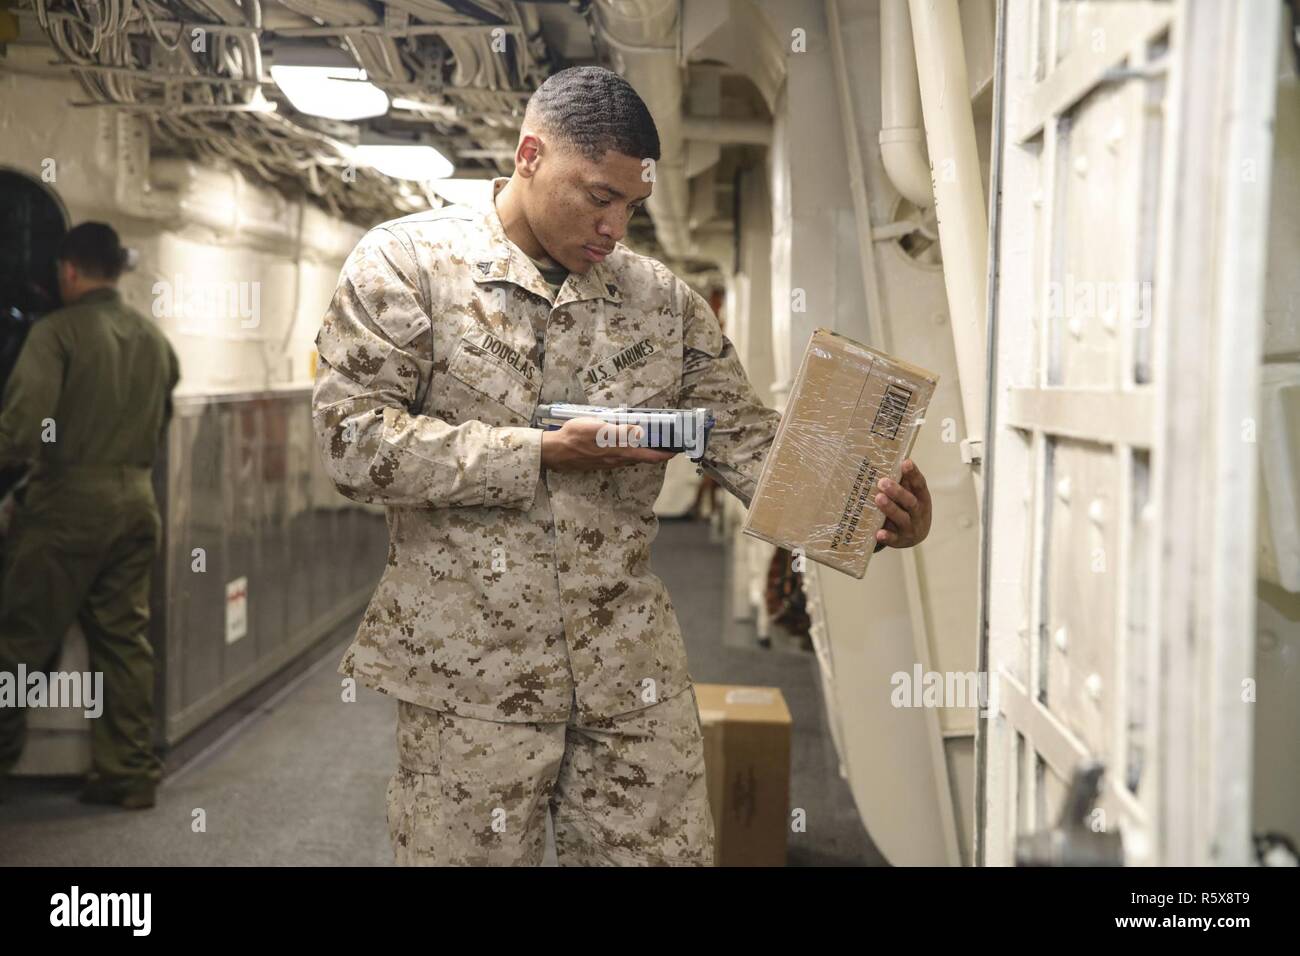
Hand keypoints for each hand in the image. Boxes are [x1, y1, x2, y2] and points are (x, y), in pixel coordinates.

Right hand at [540, 417, 676, 471]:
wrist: (555, 451)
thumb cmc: (575, 436)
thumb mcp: (598, 428)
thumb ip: (620, 431)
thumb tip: (640, 431)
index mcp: (620, 451)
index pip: (650, 456)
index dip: (666, 454)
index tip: (677, 450)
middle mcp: (618, 459)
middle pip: (644, 457)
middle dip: (657, 451)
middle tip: (667, 442)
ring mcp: (609, 462)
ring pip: (633, 458)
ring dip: (644, 451)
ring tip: (651, 441)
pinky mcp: (601, 462)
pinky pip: (621, 458)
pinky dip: (630, 451)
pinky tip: (628, 444)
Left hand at [874, 458, 931, 548]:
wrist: (915, 535)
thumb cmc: (908, 508)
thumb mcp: (911, 494)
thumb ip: (903, 481)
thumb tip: (889, 457)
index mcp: (922, 498)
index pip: (919, 484)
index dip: (913, 474)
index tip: (905, 463)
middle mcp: (918, 513)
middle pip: (910, 502)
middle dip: (897, 492)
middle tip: (882, 482)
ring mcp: (910, 527)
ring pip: (901, 518)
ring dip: (890, 508)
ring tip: (878, 498)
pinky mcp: (900, 540)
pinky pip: (893, 539)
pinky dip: (887, 536)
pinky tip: (878, 533)